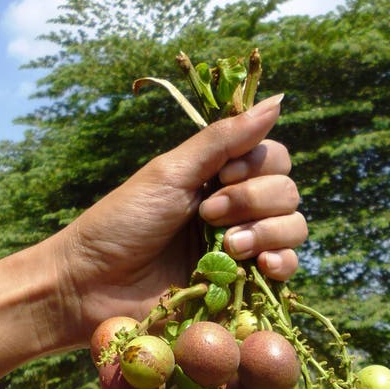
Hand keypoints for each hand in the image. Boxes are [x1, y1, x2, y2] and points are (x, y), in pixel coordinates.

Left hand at [48, 94, 306, 349]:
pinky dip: (282, 263)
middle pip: (287, 192)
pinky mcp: (243, 287)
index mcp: (220, 178)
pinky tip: (261, 266)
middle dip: (254, 200)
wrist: (96, 285)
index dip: (258, 165)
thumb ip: (224, 140)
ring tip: (228, 247)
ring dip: (267, 231)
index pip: (274, 159)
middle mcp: (237, 210)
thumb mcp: (171, 173)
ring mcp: (243, 250)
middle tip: (208, 215)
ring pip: (293, 228)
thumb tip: (278, 101)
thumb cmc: (123, 223)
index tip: (223, 175)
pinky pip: (286, 269)